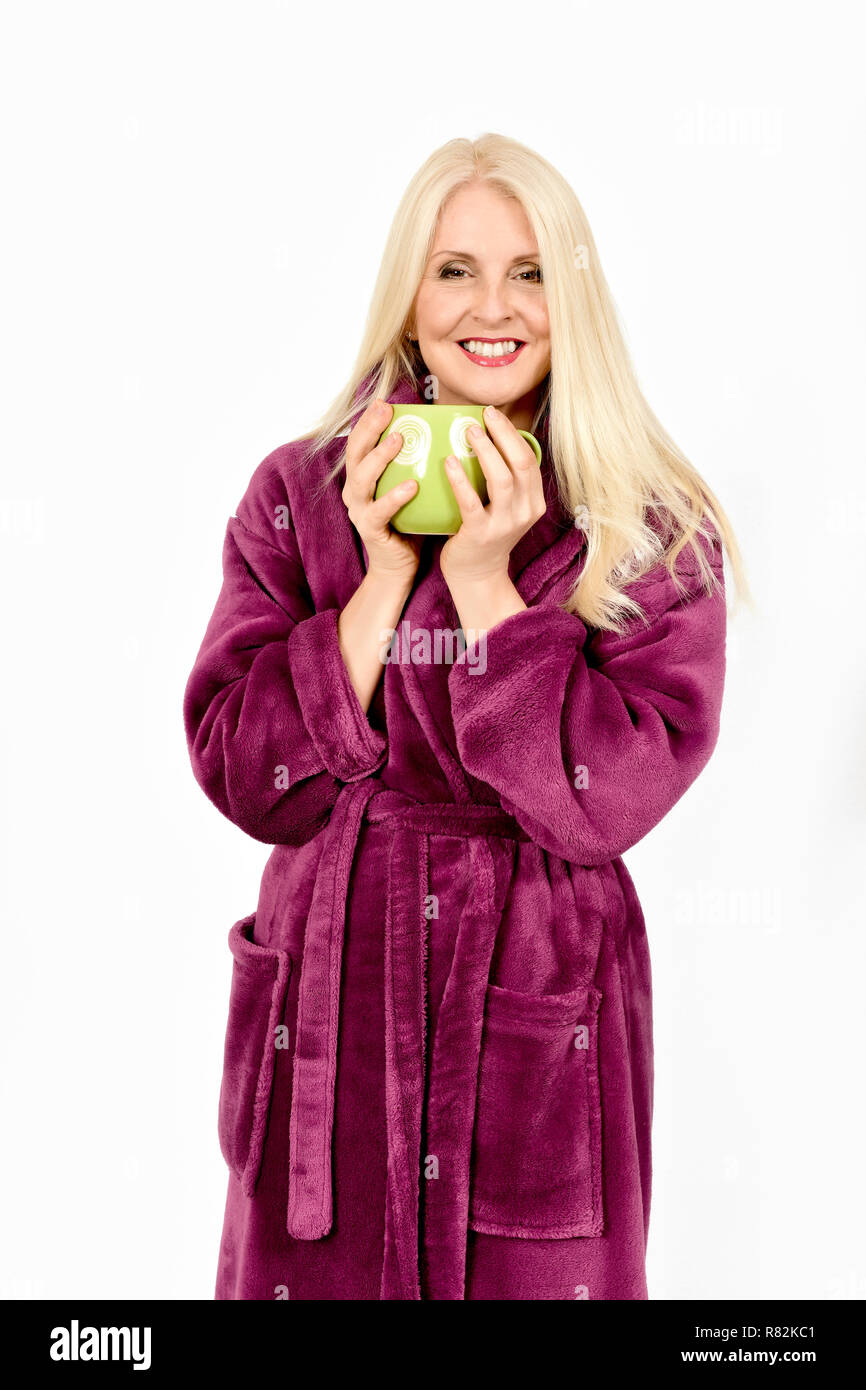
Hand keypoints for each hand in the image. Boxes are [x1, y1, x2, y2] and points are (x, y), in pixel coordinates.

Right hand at [341, 398, 422, 581]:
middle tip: (386, 410)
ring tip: (398, 440)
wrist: (399, 566)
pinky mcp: (370, 530)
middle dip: (369, 428)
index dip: (368, 420)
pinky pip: (380, 511)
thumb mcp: (410, 487)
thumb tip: (443, 432)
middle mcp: (355, 491)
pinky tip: (412, 485)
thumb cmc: (408, 523)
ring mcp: (360, 510)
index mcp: (362, 478)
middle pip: (355, 453)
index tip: (385, 401)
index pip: (361, 442)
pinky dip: (395, 497)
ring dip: (380, 457)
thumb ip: (415, 464)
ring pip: (363, 479)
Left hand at [439, 405, 545, 588]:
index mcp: (534, 501)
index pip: (529, 459)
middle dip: (503, 434)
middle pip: (521, 463)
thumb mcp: (505, 507)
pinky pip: (471, 502)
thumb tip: (484, 436)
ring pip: (502, 479)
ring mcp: (504, 524)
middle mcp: (525, 512)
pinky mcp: (480, 534)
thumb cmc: (485, 533)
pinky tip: (449, 462)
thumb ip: (504, 479)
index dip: (512, 433)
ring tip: (468, 431)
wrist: (476, 575)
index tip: (493, 414)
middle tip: (483, 415)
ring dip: (485, 451)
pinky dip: (460, 479)